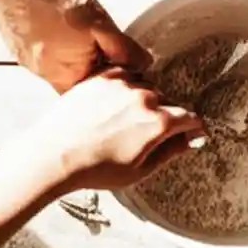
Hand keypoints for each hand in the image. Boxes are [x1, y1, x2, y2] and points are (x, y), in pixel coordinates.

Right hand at [0, 0, 151, 92]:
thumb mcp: (99, 22)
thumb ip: (122, 48)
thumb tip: (144, 65)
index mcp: (68, 76)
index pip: (98, 96)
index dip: (114, 83)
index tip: (125, 65)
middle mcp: (45, 75)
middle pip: (78, 83)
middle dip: (95, 68)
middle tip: (105, 44)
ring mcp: (28, 61)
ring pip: (60, 67)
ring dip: (75, 55)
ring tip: (81, 30)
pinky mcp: (16, 46)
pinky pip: (42, 53)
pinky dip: (54, 45)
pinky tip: (59, 24)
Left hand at [19, 69, 205, 192]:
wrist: (55, 155)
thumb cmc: (94, 169)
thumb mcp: (139, 171)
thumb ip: (170, 151)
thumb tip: (192, 139)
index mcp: (157, 122)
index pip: (189, 117)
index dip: (192, 127)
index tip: (191, 132)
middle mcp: (144, 98)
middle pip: (167, 102)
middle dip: (165, 116)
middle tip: (147, 135)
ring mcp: (122, 85)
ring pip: (147, 87)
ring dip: (144, 100)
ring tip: (125, 122)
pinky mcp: (101, 78)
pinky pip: (125, 76)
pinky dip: (126, 87)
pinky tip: (114, 105)